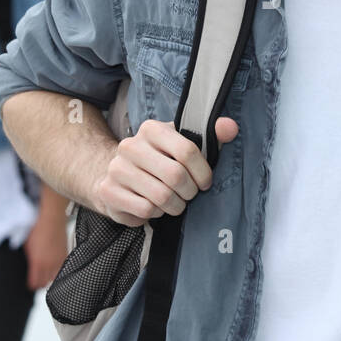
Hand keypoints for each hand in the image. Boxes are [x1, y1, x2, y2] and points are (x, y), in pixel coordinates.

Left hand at [23, 210, 68, 290]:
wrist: (51, 215)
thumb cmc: (37, 226)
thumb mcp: (26, 245)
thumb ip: (28, 259)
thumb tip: (28, 267)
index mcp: (38, 262)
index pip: (35, 283)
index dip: (31, 285)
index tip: (28, 284)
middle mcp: (50, 263)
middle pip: (44, 282)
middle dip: (39, 283)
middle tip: (35, 281)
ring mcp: (59, 259)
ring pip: (54, 277)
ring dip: (48, 278)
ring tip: (43, 276)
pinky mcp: (65, 253)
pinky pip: (61, 268)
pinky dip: (57, 270)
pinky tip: (52, 267)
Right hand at [89, 117, 238, 227]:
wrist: (118, 176)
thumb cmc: (160, 161)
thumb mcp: (183, 144)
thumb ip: (211, 135)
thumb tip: (231, 127)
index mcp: (152, 129)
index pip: (187, 150)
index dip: (203, 172)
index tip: (205, 182)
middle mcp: (131, 146)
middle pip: (175, 176)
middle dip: (189, 192)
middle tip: (189, 195)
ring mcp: (117, 169)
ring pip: (161, 196)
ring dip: (175, 205)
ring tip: (174, 202)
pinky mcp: (109, 191)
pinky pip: (145, 209)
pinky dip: (156, 213)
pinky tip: (154, 207)